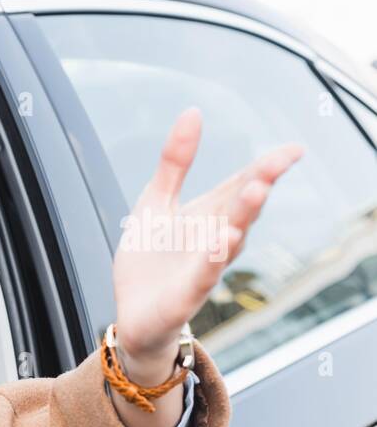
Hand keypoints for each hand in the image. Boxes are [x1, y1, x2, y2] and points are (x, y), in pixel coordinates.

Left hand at [113, 106, 304, 362]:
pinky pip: (204, 273)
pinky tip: (223, 238)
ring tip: (257, 189)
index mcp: (209, 215)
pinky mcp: (187, 293)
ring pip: (229, 239)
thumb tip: (194, 111)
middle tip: (282, 160)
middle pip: (241, 208)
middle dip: (260, 184)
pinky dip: (214, 256)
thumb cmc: (149, 260)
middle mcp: (213, 239)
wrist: (132, 315)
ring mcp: (203, 267)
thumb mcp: (156, 201)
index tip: (294, 150)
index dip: (267, 167)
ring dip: (244, 215)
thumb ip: (175, 162)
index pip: (241, 185)